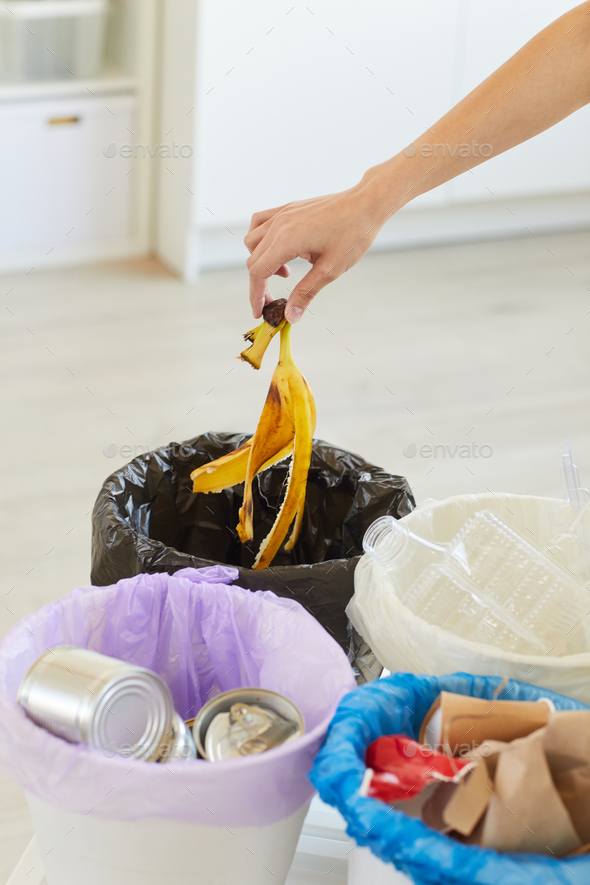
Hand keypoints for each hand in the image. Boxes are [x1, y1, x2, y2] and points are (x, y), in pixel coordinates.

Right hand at [244, 178, 387, 321]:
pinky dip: (261, 240)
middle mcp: (279, 224)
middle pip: (253, 260)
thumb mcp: (330, 270)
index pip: (257, 272)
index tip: (259, 312)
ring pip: (252, 241)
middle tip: (274, 301)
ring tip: (284, 272)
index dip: (256, 295)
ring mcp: (282, 213)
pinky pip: (260, 223)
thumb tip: (290, 316)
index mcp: (287, 240)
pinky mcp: (288, 208)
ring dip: (260, 262)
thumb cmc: (353, 234)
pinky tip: (279, 250)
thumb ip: (305, 293)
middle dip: (259, 284)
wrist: (366, 204)